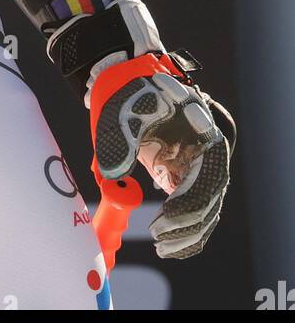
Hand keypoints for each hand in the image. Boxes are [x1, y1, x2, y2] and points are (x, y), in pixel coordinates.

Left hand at [92, 59, 235, 259]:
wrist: (124, 76)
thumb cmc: (125, 91)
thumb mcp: (120, 113)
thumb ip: (118, 144)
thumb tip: (111, 176)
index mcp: (201, 131)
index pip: (205, 178)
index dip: (186, 206)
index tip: (160, 224)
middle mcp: (207, 148)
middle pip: (210, 197)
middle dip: (188, 225)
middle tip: (159, 243)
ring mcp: (198, 159)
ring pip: (205, 204)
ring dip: (188, 230)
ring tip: (162, 246)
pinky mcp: (185, 168)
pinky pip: (193, 201)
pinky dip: (185, 223)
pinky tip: (170, 240)